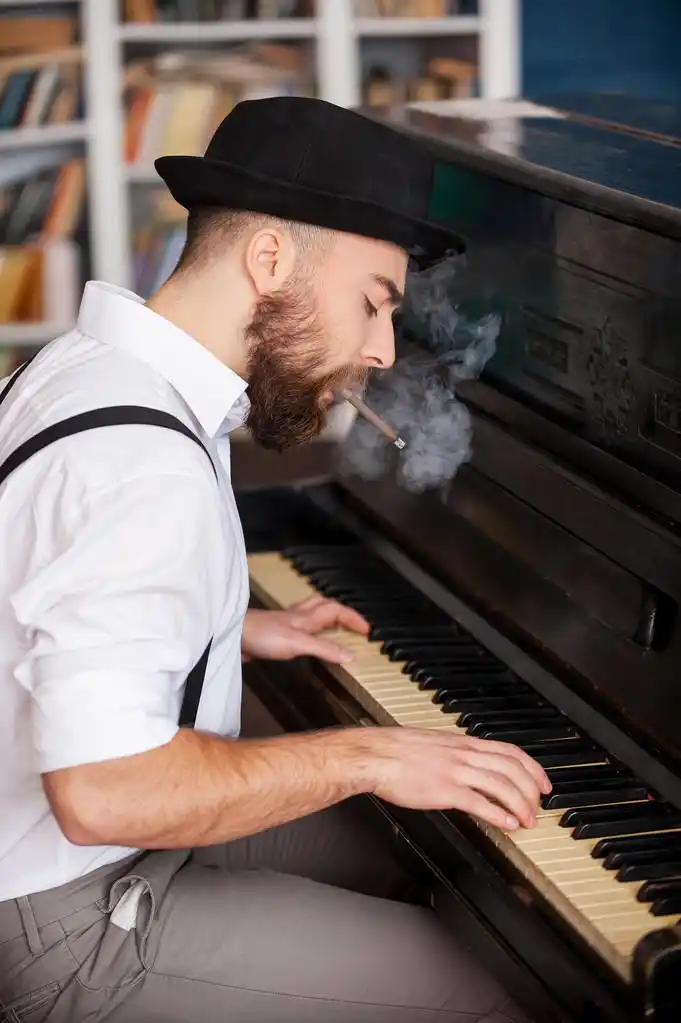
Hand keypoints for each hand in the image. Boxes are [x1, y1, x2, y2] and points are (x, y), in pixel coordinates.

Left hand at [241, 597, 368, 662]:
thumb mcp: (297, 643)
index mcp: (307, 617)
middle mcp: (298, 617)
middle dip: (342, 611)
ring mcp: (285, 623)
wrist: (231, 635)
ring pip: (311, 612)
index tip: (368, 630)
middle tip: (354, 624)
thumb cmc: (261, 635)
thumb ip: (323, 649)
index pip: (337, 611)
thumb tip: (350, 655)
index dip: (354, 618)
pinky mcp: (275, 632)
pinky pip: (298, 625)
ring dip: (326, 615)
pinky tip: (306, 636)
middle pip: (325, 606)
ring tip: (336, 623)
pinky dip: (309, 627)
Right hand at [357, 727, 550, 829]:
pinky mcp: (444, 790)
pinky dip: (499, 814)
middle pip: (512, 769)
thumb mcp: (434, 743)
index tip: (542, 783)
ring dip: (521, 805)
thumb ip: (455, 753)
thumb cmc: (397, 751)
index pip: (510, 751)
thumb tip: (470, 764)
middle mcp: (464, 754)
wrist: (375, 755)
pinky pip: (480, 802)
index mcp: (463, 742)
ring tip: (527, 820)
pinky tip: (508, 824)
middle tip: (538, 807)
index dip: (532, 768)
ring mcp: (456, 771)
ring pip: (502, 785)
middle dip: (531, 790)